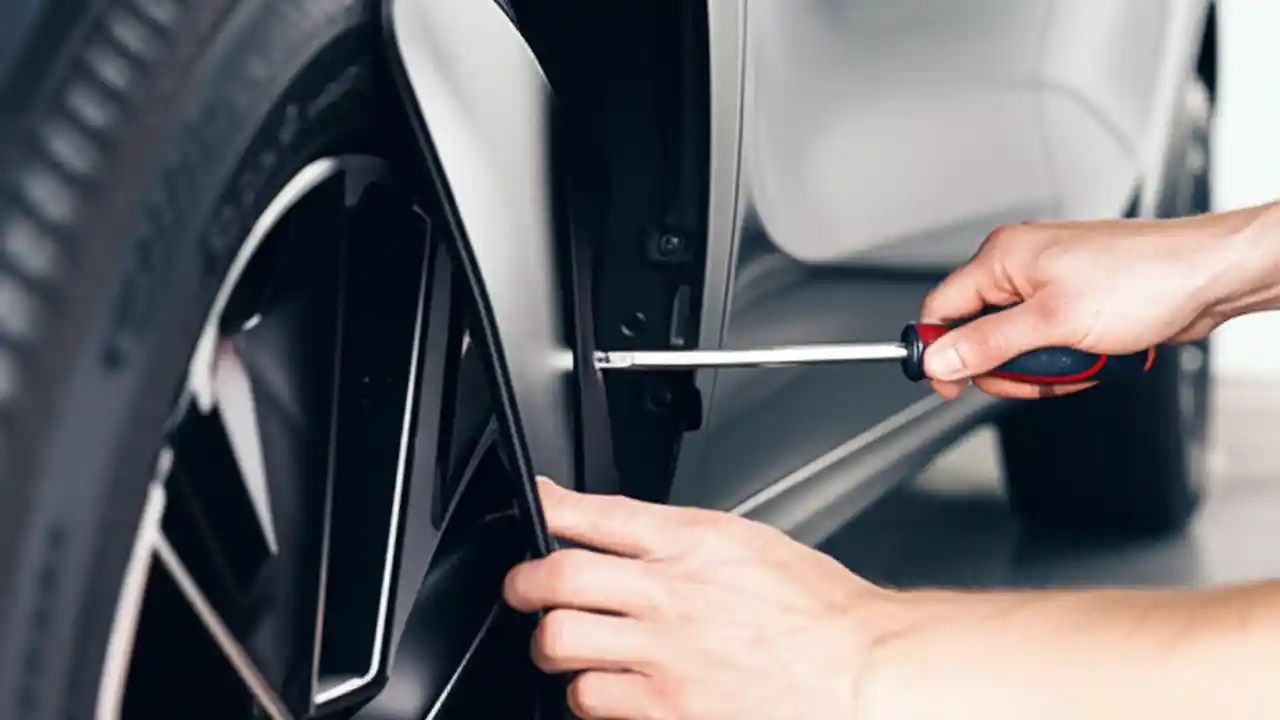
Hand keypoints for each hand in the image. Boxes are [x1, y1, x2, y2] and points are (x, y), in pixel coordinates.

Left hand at [503, 479, 899, 719]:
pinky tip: (605, 687)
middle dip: (524, 583)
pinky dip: (587, 694)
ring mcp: (663, 656)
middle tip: (523, 589)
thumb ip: (683, 537)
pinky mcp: (665, 711)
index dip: (548, 508)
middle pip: (557, 577)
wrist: (862, 675)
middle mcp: (670, 595)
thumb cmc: (822, 614)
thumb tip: (629, 533)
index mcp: (693, 542)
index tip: (537, 508)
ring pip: (561, 643)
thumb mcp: (751, 543)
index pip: (593, 513)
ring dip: (556, 645)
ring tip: (568, 646)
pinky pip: (590, 700)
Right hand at [920, 207, 1279, 398]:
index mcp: (1002, 257)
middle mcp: (1019, 266)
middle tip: (1040, 371)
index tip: (949, 385)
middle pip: (977, 336)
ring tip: (1079, 357)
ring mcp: (1046, 286)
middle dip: (1009, 366)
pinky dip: (1066, 361)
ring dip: (1044, 367)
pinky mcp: (1070, 304)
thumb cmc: (1144, 279)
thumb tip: (939, 358)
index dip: (939, 352)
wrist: (1206, 278)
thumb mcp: (1053, 322)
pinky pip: (1046, 346)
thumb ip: (987, 344)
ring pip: (1014, 348)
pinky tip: (1093, 355)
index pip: (941, 309)